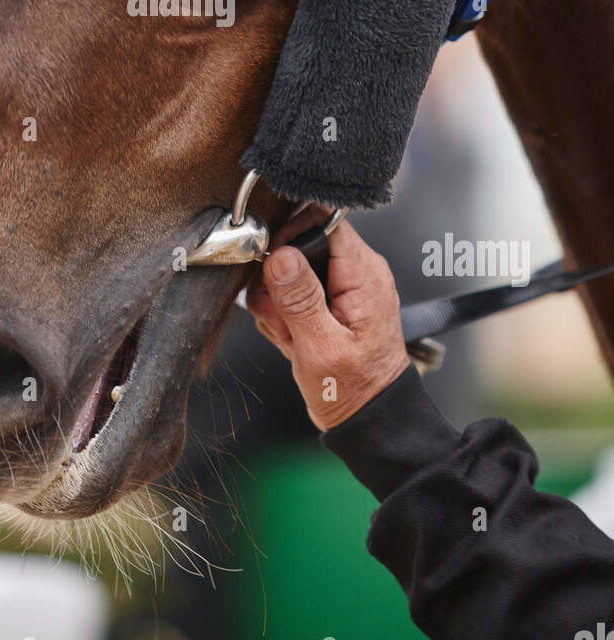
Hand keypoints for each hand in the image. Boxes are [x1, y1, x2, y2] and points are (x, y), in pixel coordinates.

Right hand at [246, 206, 409, 430]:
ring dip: (277, 304)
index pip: (322, 219)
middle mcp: (355, 272)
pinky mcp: (329, 302)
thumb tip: (280, 256)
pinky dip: (283, 316)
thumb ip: (299, 299)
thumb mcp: (320, 346)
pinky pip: (293, 292)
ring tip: (289, 334)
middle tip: (279, 316)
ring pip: (289, 270)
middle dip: (276, 280)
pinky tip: (292, 338)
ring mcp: (342, 287)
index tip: (270, 266)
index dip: (289, 236)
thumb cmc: (355, 390)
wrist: (369, 420)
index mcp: (362, 273)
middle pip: (299, 244)